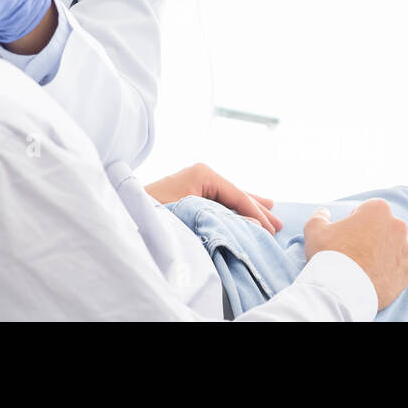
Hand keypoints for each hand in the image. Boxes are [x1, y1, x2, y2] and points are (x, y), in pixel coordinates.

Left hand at [145, 162, 282, 233]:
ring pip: (228, 198)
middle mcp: (199, 175)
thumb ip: (225, 221)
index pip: (238, 195)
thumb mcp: (195, 216)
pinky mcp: (186, 194)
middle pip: (236, 194)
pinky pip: (218, 202)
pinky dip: (233, 210)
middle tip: (279, 227)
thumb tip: (252, 228)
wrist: (127, 215)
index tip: (271, 233)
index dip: (257, 215)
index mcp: (203, 174)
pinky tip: (245, 213)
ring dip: (248, 210)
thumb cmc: (157, 215)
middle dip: (257, 211)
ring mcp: (193, 183)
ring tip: (270, 217)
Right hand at [303, 199, 407, 309]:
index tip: (348, 234)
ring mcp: (406, 245)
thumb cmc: (329, 255)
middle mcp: (397, 223)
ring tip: (372, 260)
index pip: (367, 210)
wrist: (343, 289)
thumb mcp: (315, 230)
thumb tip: (324, 212)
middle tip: (358, 249)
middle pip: (384, 224)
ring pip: (400, 239)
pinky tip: (396, 260)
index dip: (356, 221)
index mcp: (377, 209)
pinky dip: (406, 255)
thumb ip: (320, 216)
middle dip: (373, 233)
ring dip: (389, 245)